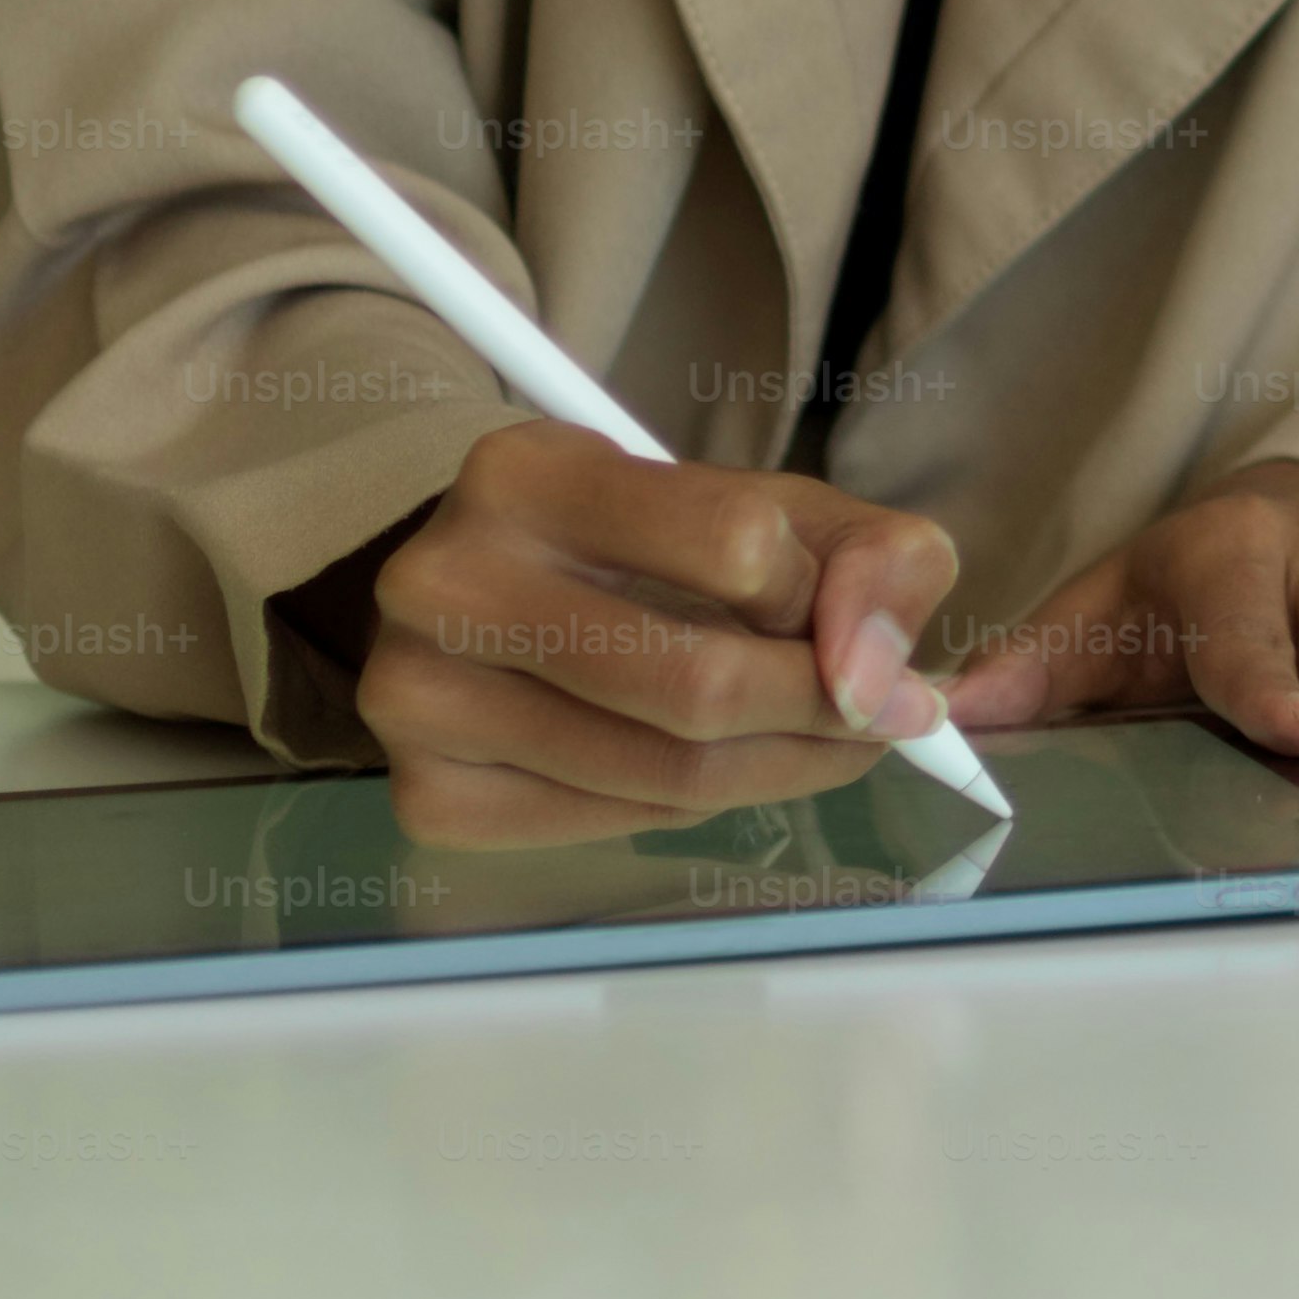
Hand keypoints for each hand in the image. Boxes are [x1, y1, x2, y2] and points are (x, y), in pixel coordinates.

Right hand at [341, 420, 966, 849]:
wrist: (494, 602)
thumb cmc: (651, 547)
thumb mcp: (772, 509)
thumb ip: (874, 561)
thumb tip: (880, 685)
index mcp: (526, 472)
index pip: (739, 546)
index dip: (820, 600)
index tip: (836, 619)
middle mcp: (445, 581)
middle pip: (699, 687)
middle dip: (821, 714)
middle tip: (878, 719)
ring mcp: (418, 697)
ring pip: (667, 776)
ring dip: (779, 771)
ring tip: (811, 741)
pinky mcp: (427, 795)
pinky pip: (615, 826)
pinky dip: (695, 809)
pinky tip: (704, 765)